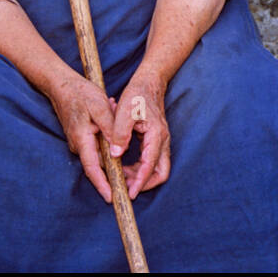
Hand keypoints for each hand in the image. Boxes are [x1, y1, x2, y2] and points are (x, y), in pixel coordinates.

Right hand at [44, 70, 119, 201]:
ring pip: (101, 153)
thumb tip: (118, 149)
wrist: (62, 85)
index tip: (111, 197)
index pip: (93, 168)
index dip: (102, 184)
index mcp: (82, 140)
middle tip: (132, 183)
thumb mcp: (101, 107)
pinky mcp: (83, 137)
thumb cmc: (82, 94)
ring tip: (126, 141)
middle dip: (114, 173)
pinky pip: (98, 145)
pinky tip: (115, 122)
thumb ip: (110, 129)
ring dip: (114, 150)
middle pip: (99, 165)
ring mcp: (80, 141)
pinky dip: (110, 140)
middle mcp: (79, 145)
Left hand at [111, 71, 170, 198]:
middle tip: (126, 189)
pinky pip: (151, 160)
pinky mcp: (155, 140)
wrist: (149, 83)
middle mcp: (162, 140)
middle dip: (145, 184)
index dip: (140, 181)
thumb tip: (115, 155)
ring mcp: (160, 141)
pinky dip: (139, 168)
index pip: (150, 165)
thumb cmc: (136, 95)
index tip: (130, 193)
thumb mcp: (124, 111)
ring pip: (156, 168)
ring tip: (121, 178)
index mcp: (156, 135)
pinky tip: (124, 166)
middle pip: (161, 172)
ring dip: (140, 176)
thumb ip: (120, 133)